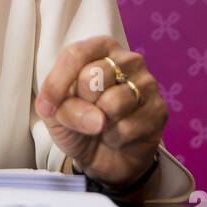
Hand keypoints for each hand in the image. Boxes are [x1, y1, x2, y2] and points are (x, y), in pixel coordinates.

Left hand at [35, 35, 168, 191]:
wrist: (104, 157)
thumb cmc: (79, 123)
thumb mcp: (56, 113)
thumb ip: (61, 106)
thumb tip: (96, 118)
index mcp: (100, 48)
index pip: (75, 54)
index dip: (57, 84)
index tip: (47, 108)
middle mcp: (128, 60)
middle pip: (93, 77)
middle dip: (80, 106)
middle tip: (85, 115)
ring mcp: (147, 83)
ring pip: (112, 103)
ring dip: (98, 125)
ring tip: (102, 125)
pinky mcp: (159, 110)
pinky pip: (127, 127)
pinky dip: (114, 138)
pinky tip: (118, 136)